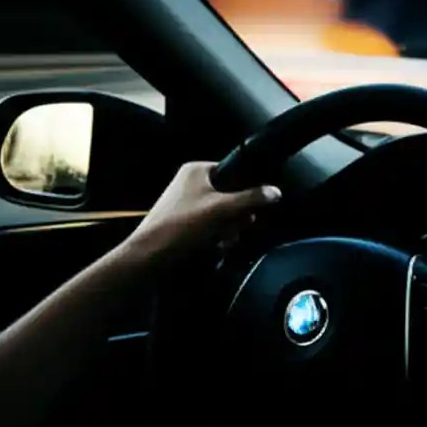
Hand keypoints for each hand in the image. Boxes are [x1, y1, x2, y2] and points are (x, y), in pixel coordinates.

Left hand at [127, 161, 280, 259]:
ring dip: (228, 229)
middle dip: (236, 215)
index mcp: (197, 170)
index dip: (246, 189)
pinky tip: (215, 246)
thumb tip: (277, 191)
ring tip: (222, 240)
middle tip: (234, 227)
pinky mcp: (184, 223)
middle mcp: (191, 183)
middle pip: (231, 195)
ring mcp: (187, 203)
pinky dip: (216, 236)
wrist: (149, 256)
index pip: (234, 171)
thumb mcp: (221, 209)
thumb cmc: (183, 225)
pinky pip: (211, 225)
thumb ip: (251, 198)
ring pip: (223, 213)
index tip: (252, 207)